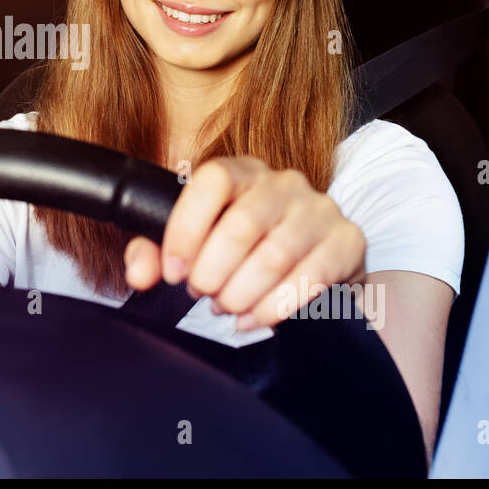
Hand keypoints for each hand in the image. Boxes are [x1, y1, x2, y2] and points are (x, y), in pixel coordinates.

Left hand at [123, 157, 365, 329]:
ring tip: (226, 307)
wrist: (311, 262)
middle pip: (242, 225)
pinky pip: (311, 277)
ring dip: (241, 293)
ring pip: (275, 255)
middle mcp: (284, 182)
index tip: (173, 270)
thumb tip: (140, 273)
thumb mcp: (194, 243)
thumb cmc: (242, 250)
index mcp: (242, 171)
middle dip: (213, 271)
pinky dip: (275, 306)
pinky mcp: (349, 241)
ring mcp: (320, 209)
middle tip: (202, 293)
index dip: (186, 229)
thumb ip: (154, 252)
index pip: (212, 181)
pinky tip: (255, 318)